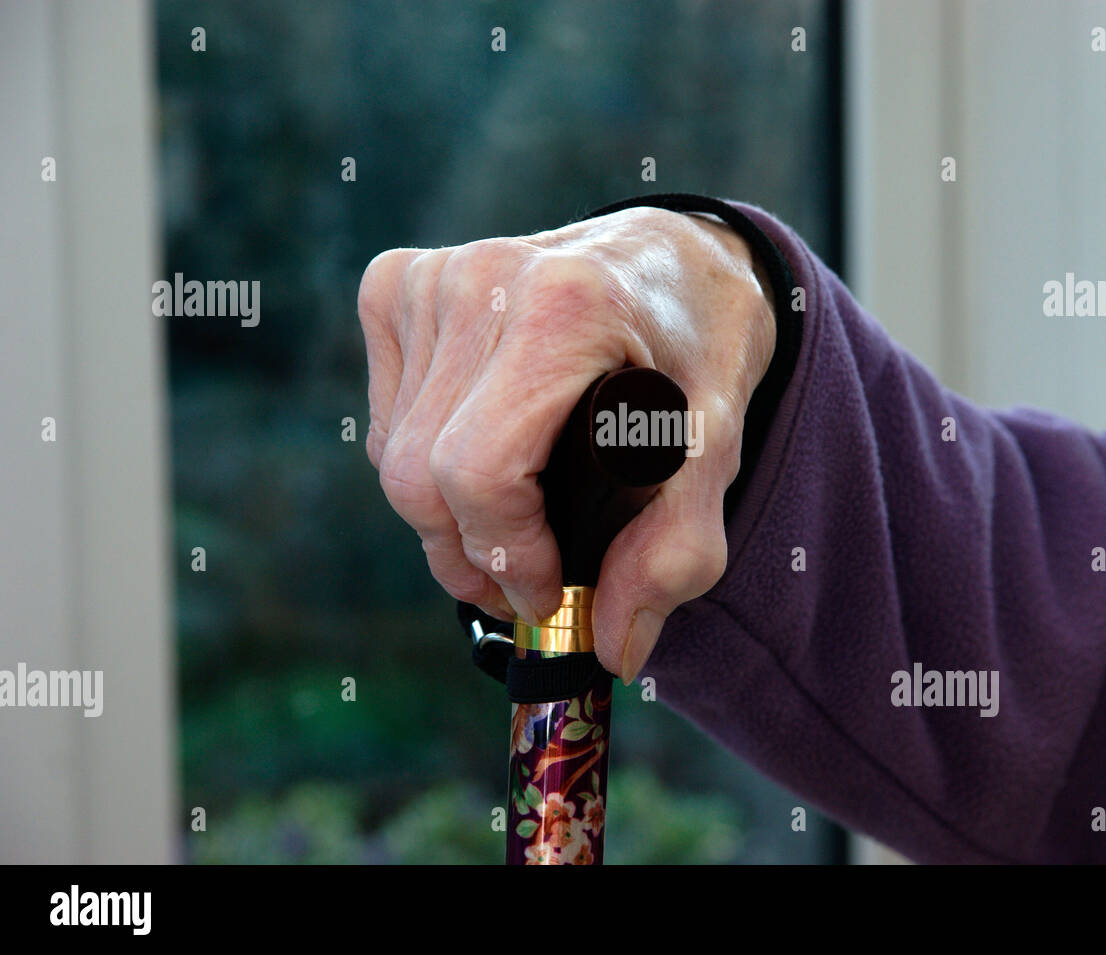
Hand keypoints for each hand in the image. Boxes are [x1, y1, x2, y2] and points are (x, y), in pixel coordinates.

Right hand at [356, 206, 776, 681]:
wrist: (677, 259)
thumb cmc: (701, 350)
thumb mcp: (719, 448)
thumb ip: (676, 551)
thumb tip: (612, 645)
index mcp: (566, 309)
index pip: (480, 472)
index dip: (506, 557)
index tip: (548, 593)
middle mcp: (484, 279)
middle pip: (421, 476)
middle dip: (470, 557)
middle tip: (525, 583)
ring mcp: (432, 276)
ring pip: (395, 456)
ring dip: (449, 518)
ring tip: (515, 525)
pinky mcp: (398, 282)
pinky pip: (384, 418)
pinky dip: (424, 464)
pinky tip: (486, 455)